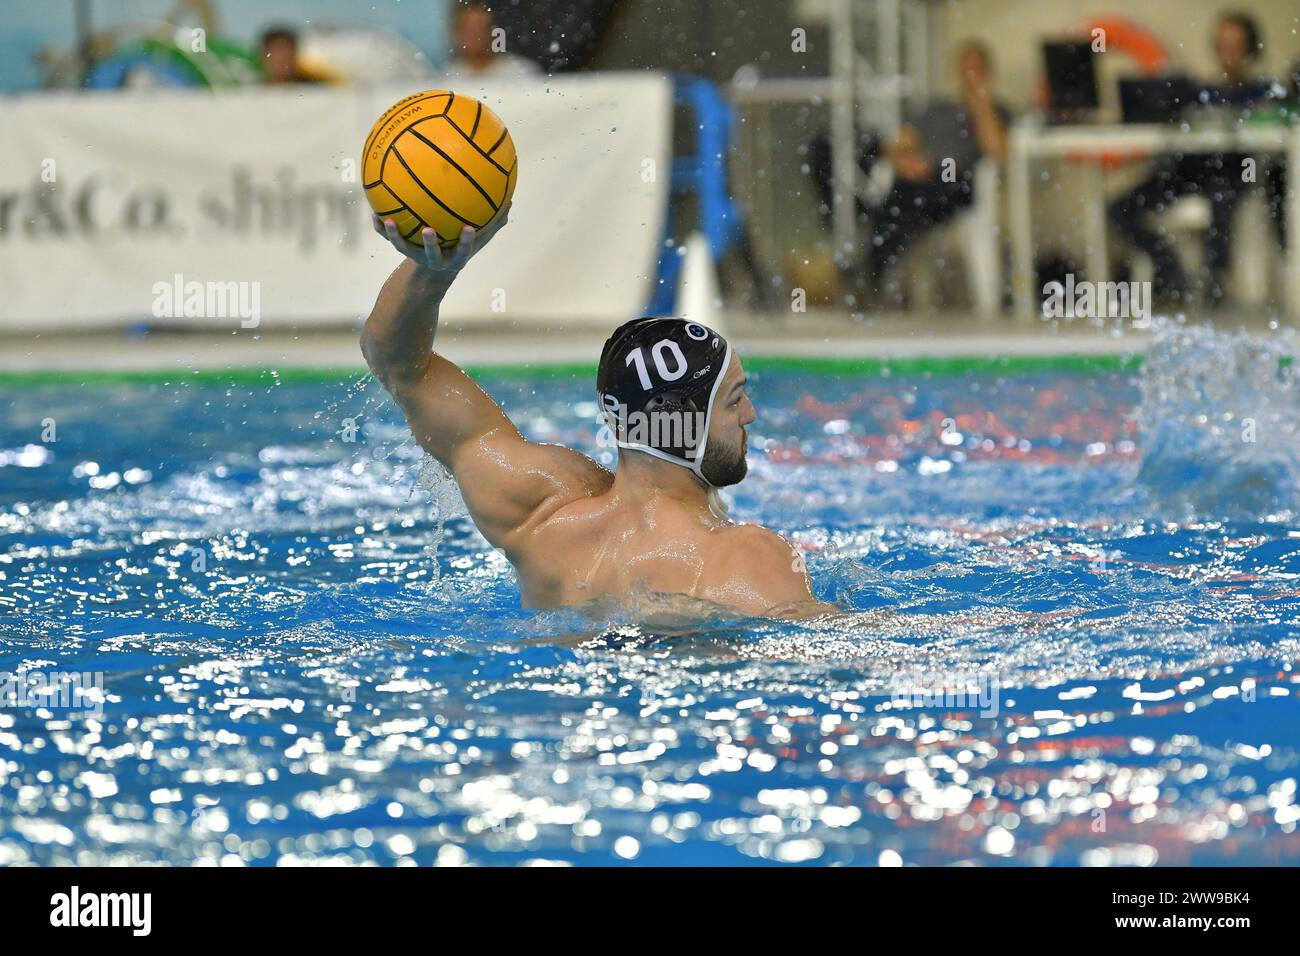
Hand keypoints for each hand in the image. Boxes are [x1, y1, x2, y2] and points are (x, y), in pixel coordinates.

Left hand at [371, 202, 510, 278]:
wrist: (432, 276)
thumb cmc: (458, 249)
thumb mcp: (478, 241)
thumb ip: (493, 224)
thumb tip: (511, 201)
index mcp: (455, 256)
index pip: (463, 250)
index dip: (466, 242)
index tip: (469, 228)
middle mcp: (436, 259)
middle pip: (432, 254)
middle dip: (429, 244)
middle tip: (428, 230)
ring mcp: (417, 256)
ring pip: (405, 249)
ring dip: (397, 237)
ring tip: (389, 221)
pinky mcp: (403, 250)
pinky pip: (390, 239)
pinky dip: (381, 228)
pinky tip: (373, 213)